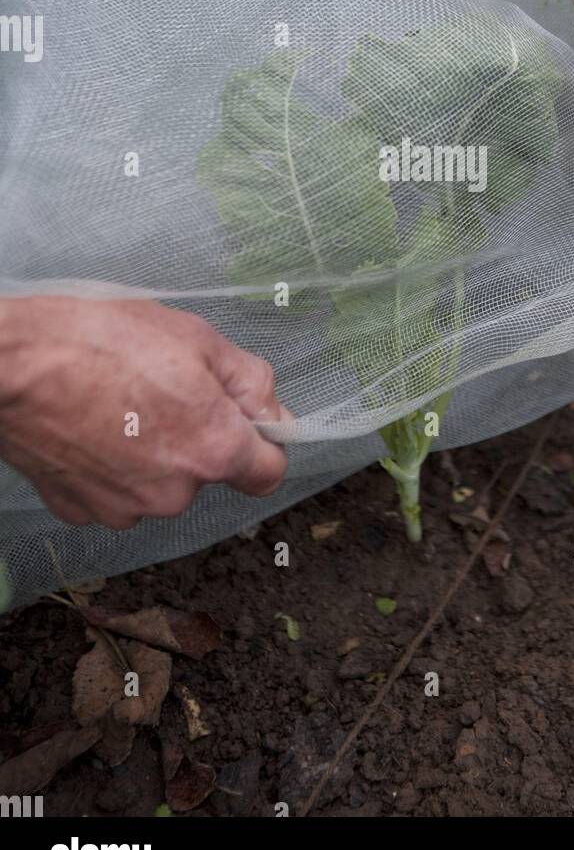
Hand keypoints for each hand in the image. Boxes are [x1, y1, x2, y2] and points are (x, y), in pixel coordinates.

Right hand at [0, 297, 288, 527]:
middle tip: (162, 390)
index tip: (242, 419)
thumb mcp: (198, 338)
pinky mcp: (80, 511)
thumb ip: (249, 381)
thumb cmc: (104, 341)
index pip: (267, 473)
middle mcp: (174, 494)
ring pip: (157, 485)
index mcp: (214, 450)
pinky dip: (108, 466)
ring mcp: (123, 509)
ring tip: (118, 405)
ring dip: (150, 454)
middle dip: (195, 438)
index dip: (261, 442)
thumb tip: (271, 411)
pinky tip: (89, 426)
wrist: (15, 364)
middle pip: (206, 474)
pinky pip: (113, 491)